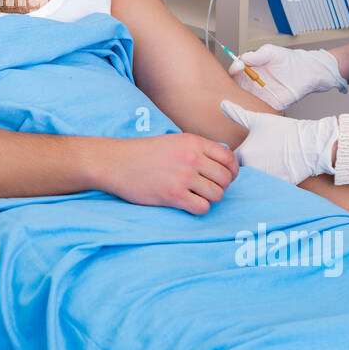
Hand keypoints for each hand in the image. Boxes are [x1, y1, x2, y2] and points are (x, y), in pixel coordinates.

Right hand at [100, 133, 237, 214]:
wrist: (116, 162)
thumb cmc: (143, 153)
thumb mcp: (174, 141)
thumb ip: (197, 149)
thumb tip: (221, 163)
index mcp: (193, 142)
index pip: (229, 158)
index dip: (231, 171)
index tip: (225, 178)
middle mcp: (191, 157)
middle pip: (226, 178)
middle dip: (221, 186)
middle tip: (207, 188)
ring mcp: (183, 177)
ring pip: (217, 194)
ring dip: (209, 198)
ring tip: (196, 196)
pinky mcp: (173, 195)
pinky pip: (202, 208)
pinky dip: (198, 208)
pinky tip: (188, 203)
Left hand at [219, 100, 337, 184]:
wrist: (312, 144)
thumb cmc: (285, 130)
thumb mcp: (258, 120)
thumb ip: (237, 114)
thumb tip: (222, 103)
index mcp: (243, 154)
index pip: (229, 161)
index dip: (232, 157)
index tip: (243, 151)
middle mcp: (251, 169)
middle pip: (239, 173)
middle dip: (243, 168)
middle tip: (259, 158)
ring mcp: (264, 180)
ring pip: (252, 181)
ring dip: (254, 177)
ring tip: (268, 164)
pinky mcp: (277, 187)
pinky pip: (266, 188)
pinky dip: (268, 184)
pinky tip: (277, 171)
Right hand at [227, 44, 347, 110]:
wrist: (308, 70)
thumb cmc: (288, 59)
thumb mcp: (270, 52)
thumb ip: (255, 56)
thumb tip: (241, 59)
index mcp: (249, 71)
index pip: (234, 73)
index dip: (233, 70)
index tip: (238, 67)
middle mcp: (252, 85)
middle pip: (236, 89)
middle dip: (233, 88)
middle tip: (237, 84)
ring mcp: (261, 96)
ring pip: (246, 101)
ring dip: (243, 101)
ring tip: (245, 95)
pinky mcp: (272, 105)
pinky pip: (261, 110)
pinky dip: (257, 109)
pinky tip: (257, 104)